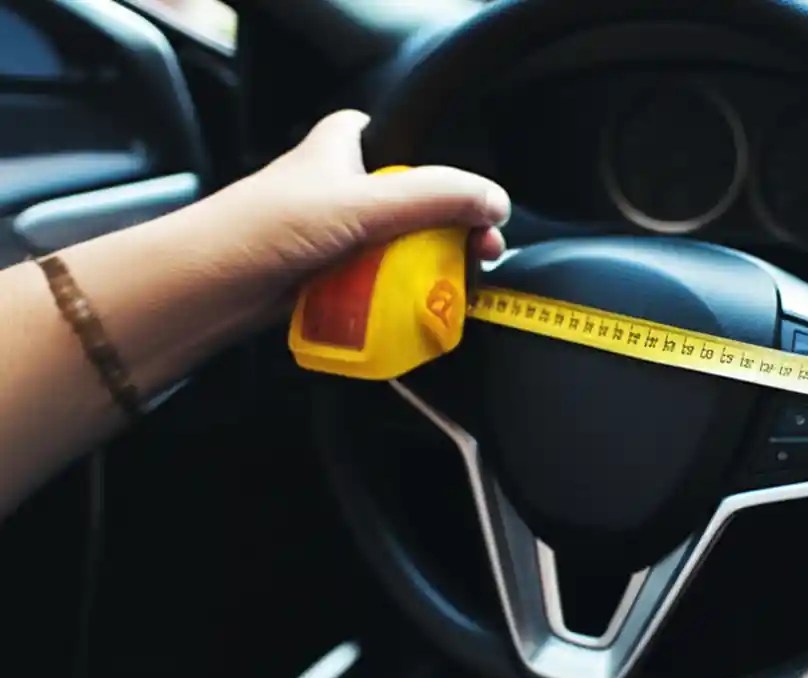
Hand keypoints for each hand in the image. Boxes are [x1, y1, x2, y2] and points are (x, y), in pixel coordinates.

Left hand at [200, 110, 509, 288]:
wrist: (207, 289)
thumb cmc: (267, 227)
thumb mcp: (365, 202)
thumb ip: (437, 198)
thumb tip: (497, 201)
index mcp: (343, 145)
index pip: (407, 140)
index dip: (443, 167)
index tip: (474, 199)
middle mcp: (340, 185)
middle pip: (416, 203)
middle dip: (449, 229)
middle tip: (480, 250)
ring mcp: (335, 233)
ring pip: (401, 246)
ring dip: (428, 266)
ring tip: (457, 284)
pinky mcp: (329, 275)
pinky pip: (380, 281)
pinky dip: (400, 293)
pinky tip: (420, 304)